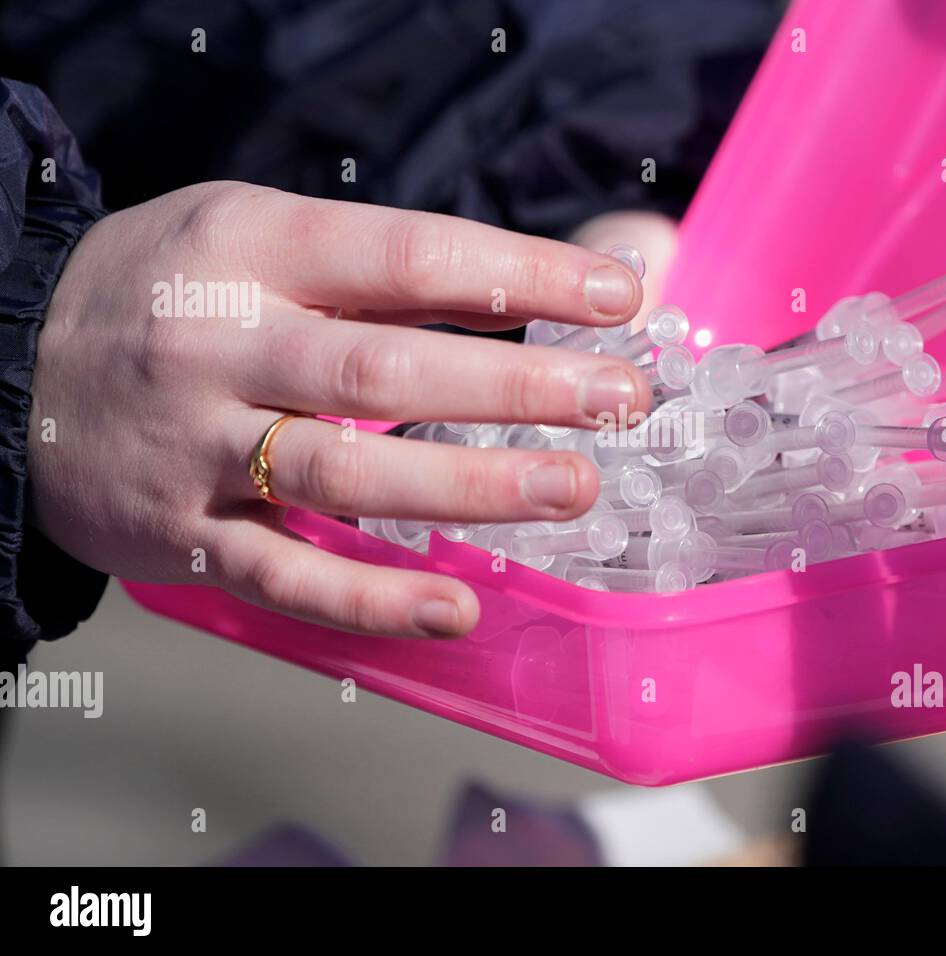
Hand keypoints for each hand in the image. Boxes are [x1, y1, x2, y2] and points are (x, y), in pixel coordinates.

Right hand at [29, 182, 650, 636]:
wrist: (12, 362)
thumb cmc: (169, 292)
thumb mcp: (257, 236)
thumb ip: (379, 266)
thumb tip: (531, 287)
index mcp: (253, 249)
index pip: (410, 257)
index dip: (522, 275)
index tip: (617, 296)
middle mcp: (222, 344)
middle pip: (388, 371)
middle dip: (520, 387)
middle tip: (621, 402)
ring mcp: (198, 447)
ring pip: (346, 476)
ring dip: (472, 486)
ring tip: (573, 489)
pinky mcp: (184, 535)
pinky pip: (286, 577)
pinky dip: (373, 601)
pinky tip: (455, 609)